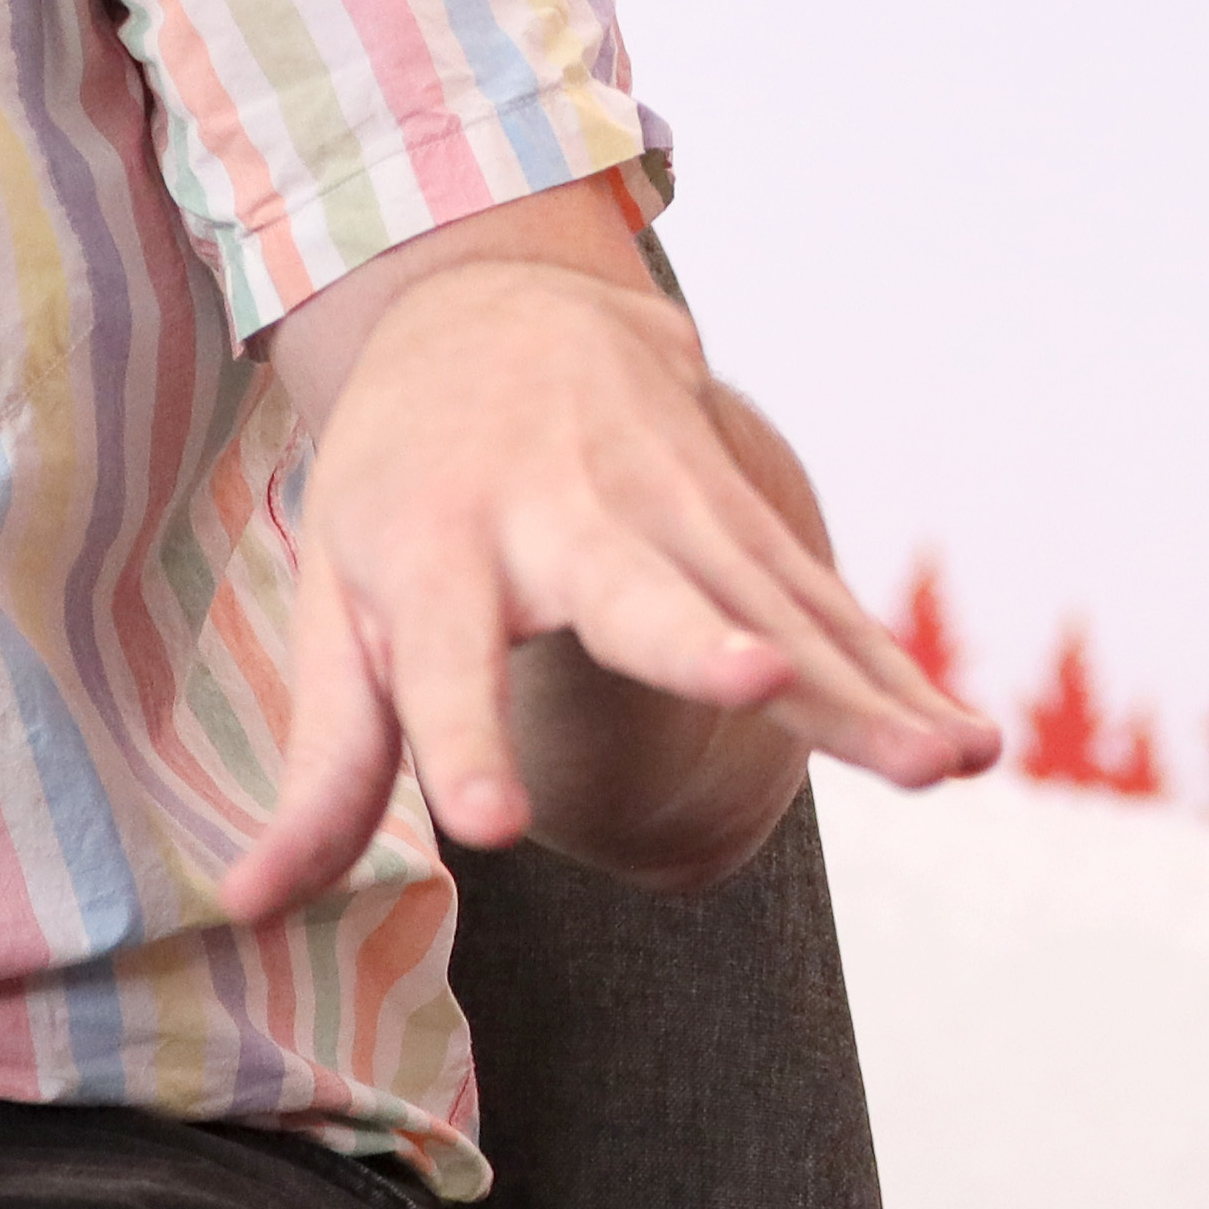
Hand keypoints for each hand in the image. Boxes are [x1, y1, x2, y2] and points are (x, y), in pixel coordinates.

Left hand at [223, 249, 994, 920]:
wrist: (496, 301)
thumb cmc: (398, 488)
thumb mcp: (335, 605)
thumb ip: (325, 763)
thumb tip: (245, 907)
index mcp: (433, 550)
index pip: (441, 664)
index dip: (465, 740)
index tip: (491, 825)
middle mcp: (555, 514)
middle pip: (634, 592)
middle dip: (701, 644)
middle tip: (759, 685)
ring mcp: (665, 497)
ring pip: (768, 598)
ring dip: (859, 682)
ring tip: (943, 764)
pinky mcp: (739, 504)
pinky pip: (824, 599)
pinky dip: (894, 669)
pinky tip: (964, 742)